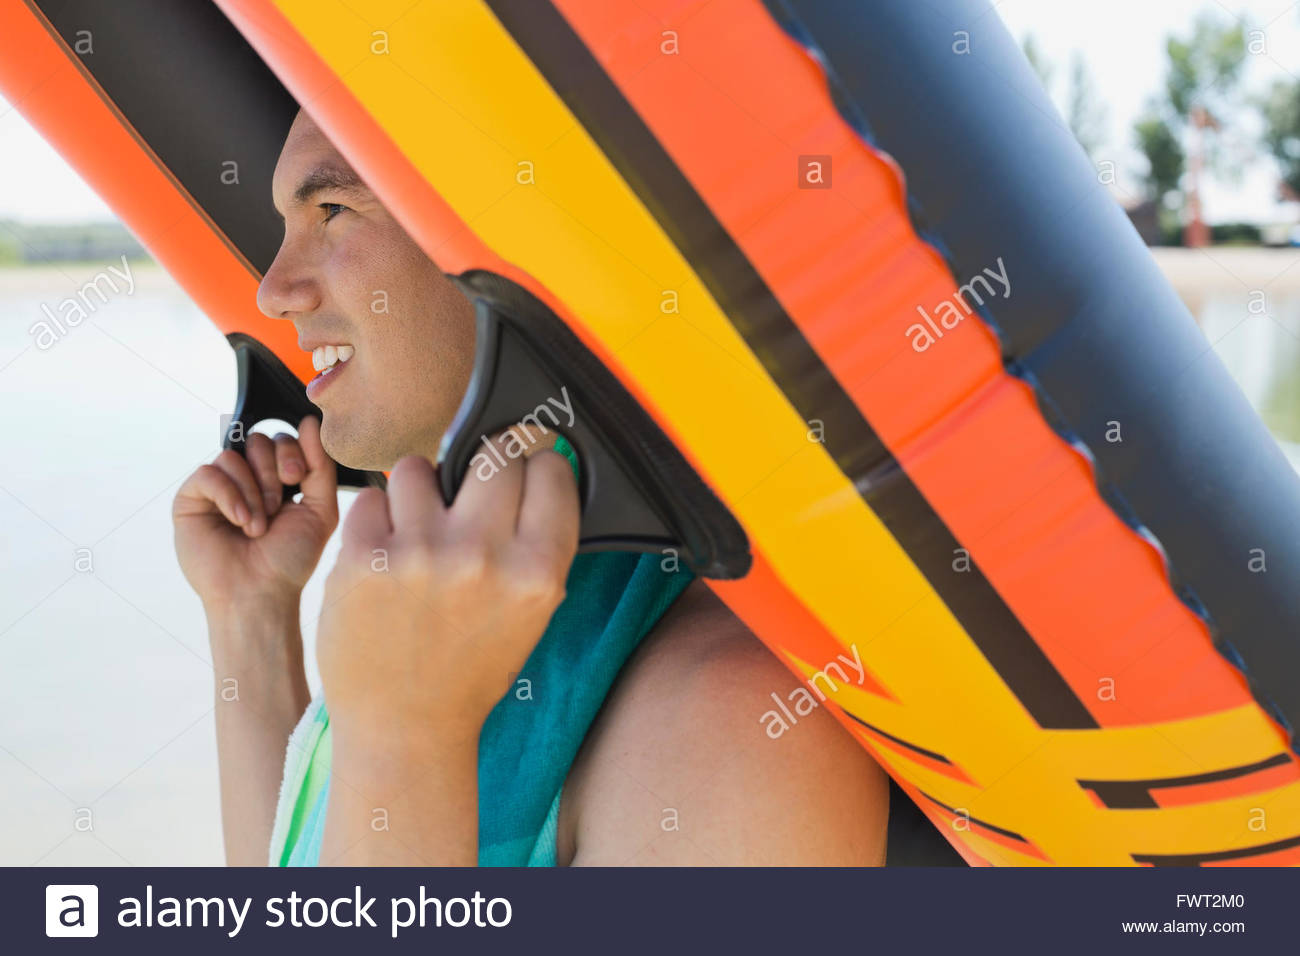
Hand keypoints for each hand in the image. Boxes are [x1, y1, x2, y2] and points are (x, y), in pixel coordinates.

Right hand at [173, 415, 338, 610]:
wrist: (259, 593)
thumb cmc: (289, 559)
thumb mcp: (319, 510)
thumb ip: (320, 466)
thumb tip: (310, 422)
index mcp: (277, 481)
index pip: (282, 440)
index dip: (291, 451)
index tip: (297, 479)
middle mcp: (246, 480)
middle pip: (258, 440)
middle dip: (272, 470)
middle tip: (278, 503)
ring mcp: (217, 489)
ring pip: (233, 455)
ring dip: (253, 491)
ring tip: (257, 526)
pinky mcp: (191, 500)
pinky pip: (209, 473)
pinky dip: (229, 495)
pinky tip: (239, 522)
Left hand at [316, 432, 579, 738]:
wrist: (404, 726)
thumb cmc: (469, 668)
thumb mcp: (530, 612)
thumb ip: (534, 543)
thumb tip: (534, 466)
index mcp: (537, 572)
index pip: (552, 469)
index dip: (536, 469)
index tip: (523, 481)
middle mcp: (484, 556)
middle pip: (494, 453)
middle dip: (480, 469)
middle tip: (466, 501)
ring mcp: (421, 553)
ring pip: (419, 467)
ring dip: (416, 493)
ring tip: (414, 535)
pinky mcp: (363, 556)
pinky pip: (369, 496)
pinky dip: (373, 519)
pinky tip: (381, 555)